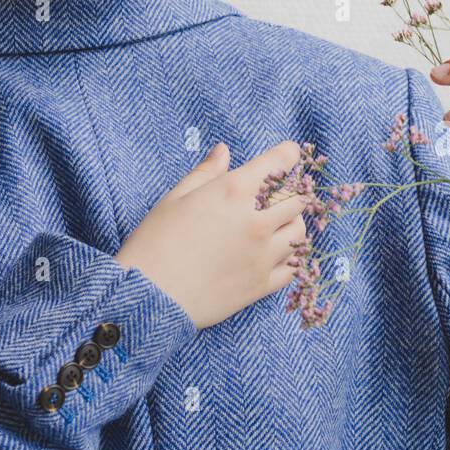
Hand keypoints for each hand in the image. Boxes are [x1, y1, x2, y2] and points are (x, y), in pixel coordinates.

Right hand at [113, 140, 309, 328]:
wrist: (149, 298)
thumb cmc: (154, 242)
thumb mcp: (175, 198)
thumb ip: (206, 172)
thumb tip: (224, 151)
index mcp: (235, 191)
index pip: (281, 163)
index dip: (287, 155)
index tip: (287, 155)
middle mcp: (257, 220)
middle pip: (298, 197)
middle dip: (292, 189)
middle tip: (277, 192)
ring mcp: (263, 255)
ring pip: (300, 232)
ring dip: (292, 222)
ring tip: (274, 223)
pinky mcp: (262, 285)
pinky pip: (293, 267)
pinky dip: (290, 257)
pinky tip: (273, 253)